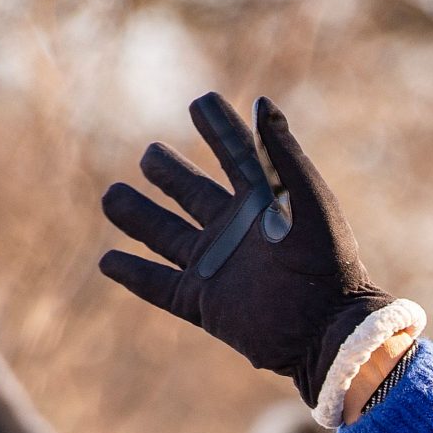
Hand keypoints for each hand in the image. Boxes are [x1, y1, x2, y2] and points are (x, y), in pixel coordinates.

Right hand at [101, 93, 395, 407]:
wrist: (325, 330)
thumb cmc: (326, 263)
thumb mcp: (307, 199)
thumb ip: (282, 152)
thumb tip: (259, 101)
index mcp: (264, 204)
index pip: (235, 157)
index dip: (219, 129)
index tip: (201, 102)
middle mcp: (236, 233)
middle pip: (192, 195)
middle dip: (170, 174)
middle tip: (151, 155)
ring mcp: (217, 269)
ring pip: (166, 236)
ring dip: (139, 217)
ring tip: (112, 196)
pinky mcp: (203, 304)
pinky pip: (160, 287)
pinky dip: (133, 274)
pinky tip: (107, 260)